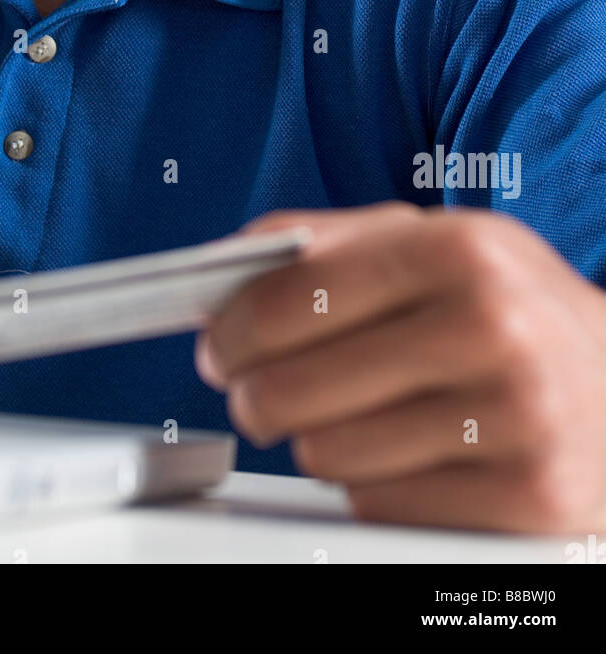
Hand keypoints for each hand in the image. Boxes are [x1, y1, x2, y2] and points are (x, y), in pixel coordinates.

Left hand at [195, 203, 605, 531]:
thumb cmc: (515, 308)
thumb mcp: (444, 241)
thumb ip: (336, 239)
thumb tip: (233, 259)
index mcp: (460, 250)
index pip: (298, 295)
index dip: (235, 327)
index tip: (218, 343)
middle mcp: (491, 328)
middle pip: (295, 385)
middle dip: (255, 393)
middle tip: (256, 391)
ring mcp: (513, 418)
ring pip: (328, 454)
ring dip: (317, 441)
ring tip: (351, 415)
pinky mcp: (526, 498)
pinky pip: (380, 503)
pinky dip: (372, 484)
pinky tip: (407, 451)